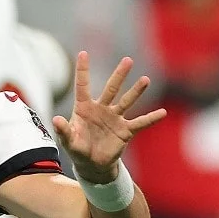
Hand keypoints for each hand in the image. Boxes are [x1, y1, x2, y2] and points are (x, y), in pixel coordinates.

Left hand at [52, 52, 166, 183]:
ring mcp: (115, 118)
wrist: (92, 164)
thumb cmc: (78, 150)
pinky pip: (140, 123)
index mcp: (84, 108)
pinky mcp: (125, 130)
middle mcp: (101, 109)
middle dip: (120, 75)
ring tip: (145, 80)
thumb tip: (56, 120)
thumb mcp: (69, 141)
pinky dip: (151, 118)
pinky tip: (162, 112)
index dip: (83, 70)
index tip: (83, 53)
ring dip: (136, 91)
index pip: (83, 86)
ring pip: (127, 101)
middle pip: (111, 88)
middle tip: (128, 60)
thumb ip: (64, 131)